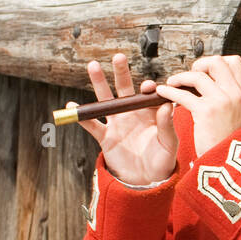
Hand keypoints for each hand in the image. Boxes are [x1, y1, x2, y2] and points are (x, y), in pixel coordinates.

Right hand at [68, 54, 178, 186]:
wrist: (146, 182)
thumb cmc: (162, 162)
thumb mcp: (168, 145)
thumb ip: (167, 126)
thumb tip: (167, 106)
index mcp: (150, 114)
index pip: (148, 95)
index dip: (147, 88)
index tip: (147, 86)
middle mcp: (133, 114)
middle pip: (125, 89)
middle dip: (121, 73)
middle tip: (119, 56)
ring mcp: (117, 124)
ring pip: (106, 100)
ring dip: (99, 84)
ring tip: (93, 66)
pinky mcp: (105, 137)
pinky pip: (91, 124)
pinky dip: (81, 116)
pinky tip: (72, 105)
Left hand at [154, 54, 240, 156]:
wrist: (228, 162)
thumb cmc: (229, 140)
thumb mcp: (239, 114)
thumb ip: (231, 95)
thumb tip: (215, 79)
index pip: (234, 61)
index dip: (216, 63)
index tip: (205, 73)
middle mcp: (237, 93)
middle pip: (216, 62)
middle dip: (199, 65)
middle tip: (189, 77)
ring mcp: (223, 101)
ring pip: (198, 75)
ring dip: (181, 77)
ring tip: (172, 84)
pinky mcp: (206, 111)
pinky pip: (183, 94)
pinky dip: (169, 91)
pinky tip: (163, 93)